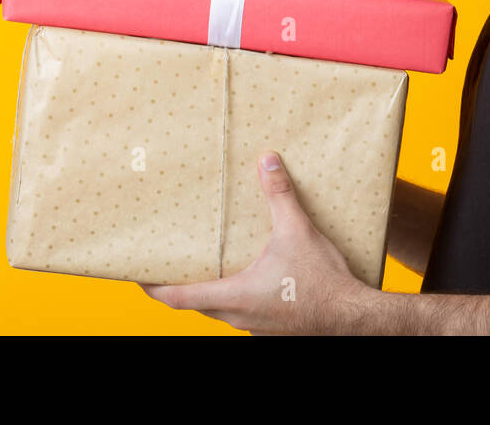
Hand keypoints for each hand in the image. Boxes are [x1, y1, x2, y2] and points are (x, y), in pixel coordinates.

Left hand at [140, 151, 370, 334]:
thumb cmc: (322, 281)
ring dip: (208, 290)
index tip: (136, 273)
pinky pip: (241, 313)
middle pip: (193, 305)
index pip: (177, 297)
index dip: (152, 286)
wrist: (353, 319)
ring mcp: (254, 327)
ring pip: (218, 310)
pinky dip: (234, 296)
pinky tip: (249, 277)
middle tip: (170, 262)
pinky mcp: (270, 328)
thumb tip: (267, 161)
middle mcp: (237, 317)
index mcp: (233, 296)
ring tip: (208, 264)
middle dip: (179, 284)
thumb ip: (279, 196)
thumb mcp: (298, 232)